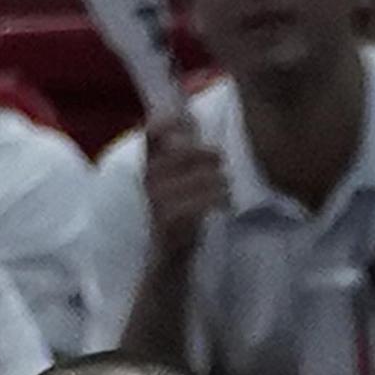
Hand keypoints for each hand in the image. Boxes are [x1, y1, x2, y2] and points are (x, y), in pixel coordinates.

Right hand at [138, 109, 229, 265]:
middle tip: (221, 164)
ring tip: (225, 189)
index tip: (184, 118)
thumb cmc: (180, 215)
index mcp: (150, 166)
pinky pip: (200, 202)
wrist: (169, 258)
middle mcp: (149, 180)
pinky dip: (216, 200)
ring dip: (218, 181)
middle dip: (208, 156)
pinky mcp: (169, 220)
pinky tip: (224, 204)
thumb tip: (190, 115)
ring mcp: (157, 200)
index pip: (151, 135)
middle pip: (183, 152)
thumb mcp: (180, 181)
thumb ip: (184, 152)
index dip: (165, 122)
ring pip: (198, 176)